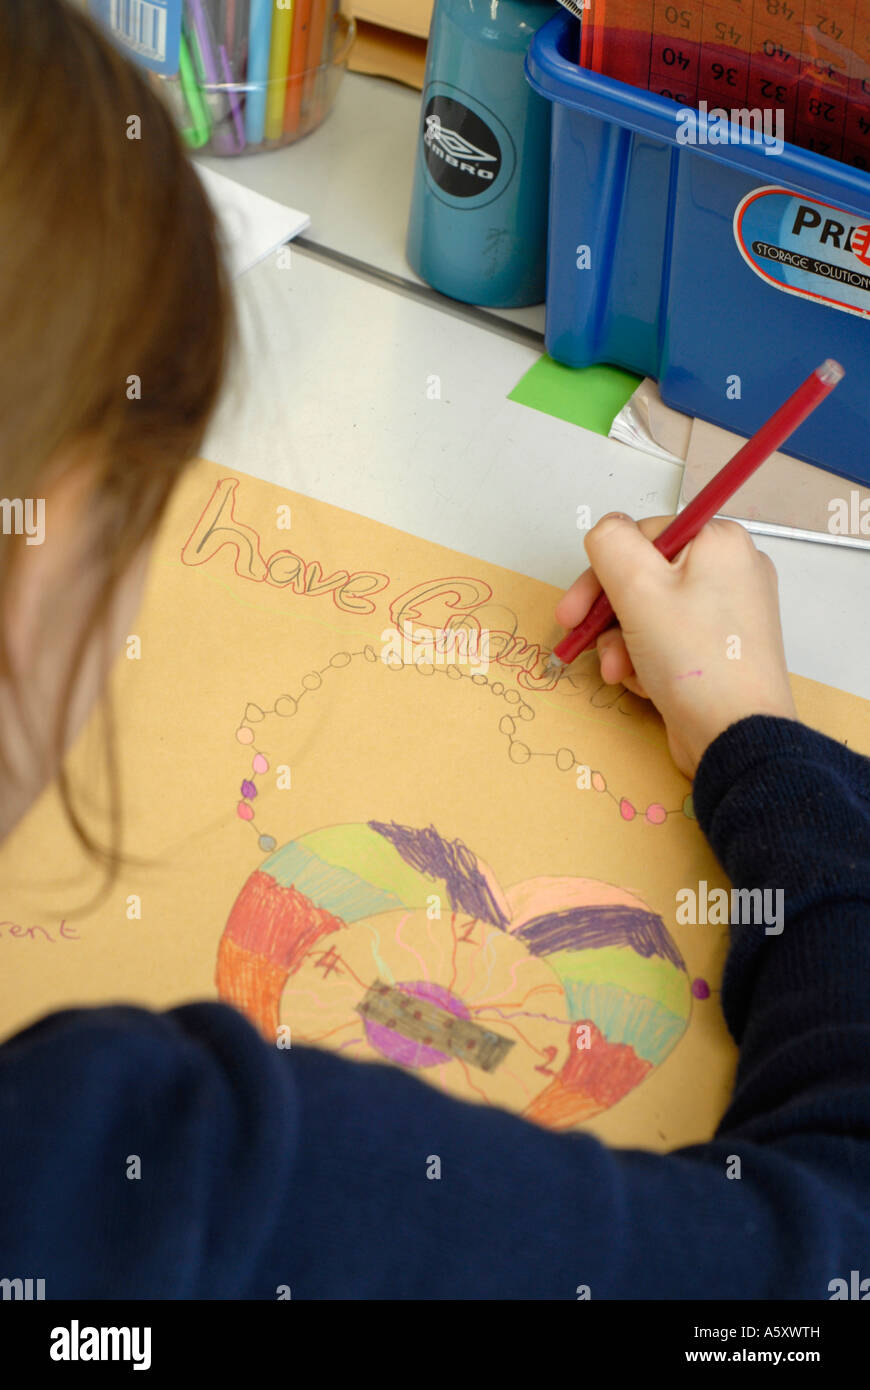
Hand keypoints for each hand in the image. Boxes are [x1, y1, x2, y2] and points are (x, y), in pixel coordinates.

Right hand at [554, 514, 798, 778]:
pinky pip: (669, 641)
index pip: (641, 536)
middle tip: (577, 639)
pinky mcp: (720, 650)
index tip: (573, 611)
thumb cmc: (692, 659)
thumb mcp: (638, 588)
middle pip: (644, 577)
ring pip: (651, 613)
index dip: (600, 572)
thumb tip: (605, 532)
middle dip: (609, 614)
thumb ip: (610, 544)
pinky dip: (647, 660)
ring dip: (623, 643)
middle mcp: (730, 570)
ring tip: (619, 672)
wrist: (735, 736)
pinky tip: (643, 683)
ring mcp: (728, 613)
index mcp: (719, 542)